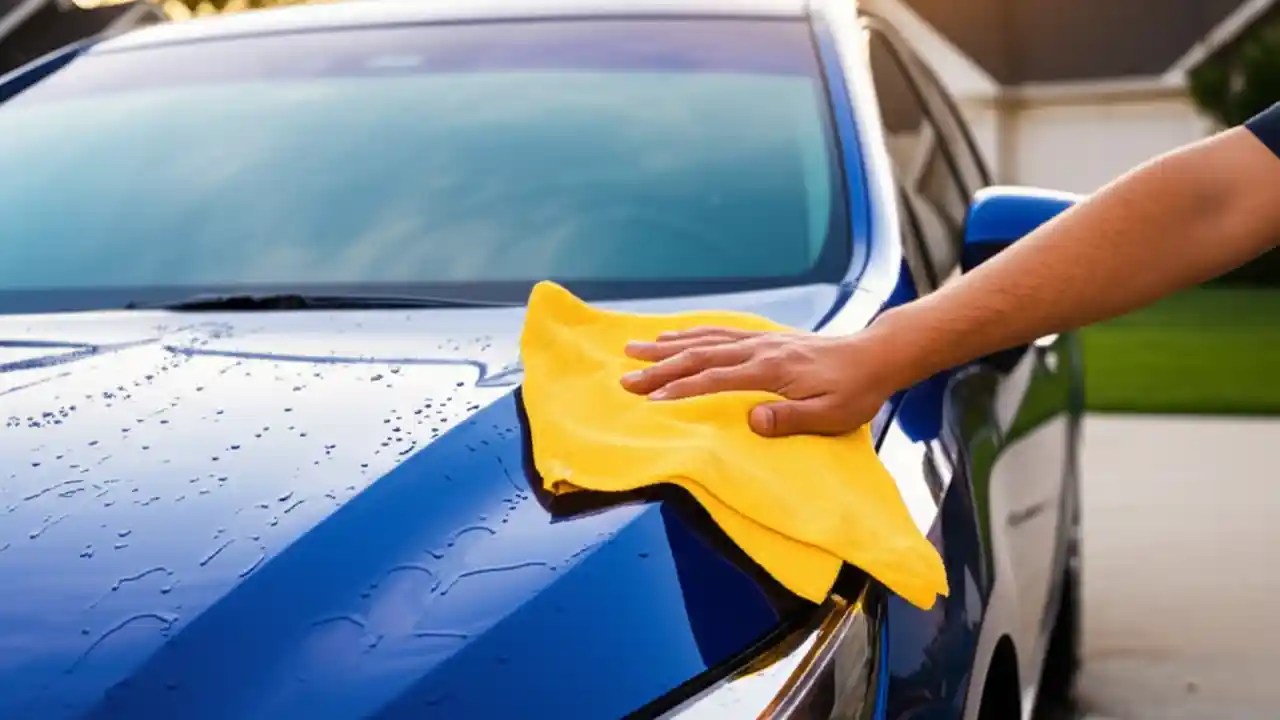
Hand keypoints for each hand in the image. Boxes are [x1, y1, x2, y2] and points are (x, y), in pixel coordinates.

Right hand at [620, 327, 898, 436]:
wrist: (874, 357)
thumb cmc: (854, 392)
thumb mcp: (830, 415)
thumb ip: (790, 418)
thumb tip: (752, 420)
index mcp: (772, 371)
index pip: (717, 379)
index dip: (683, 389)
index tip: (652, 399)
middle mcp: (760, 350)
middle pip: (700, 357)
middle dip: (660, 368)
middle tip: (625, 379)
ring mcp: (760, 341)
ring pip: (705, 340)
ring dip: (668, 346)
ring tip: (635, 350)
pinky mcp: (764, 338)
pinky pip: (720, 332)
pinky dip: (693, 333)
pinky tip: (675, 337)